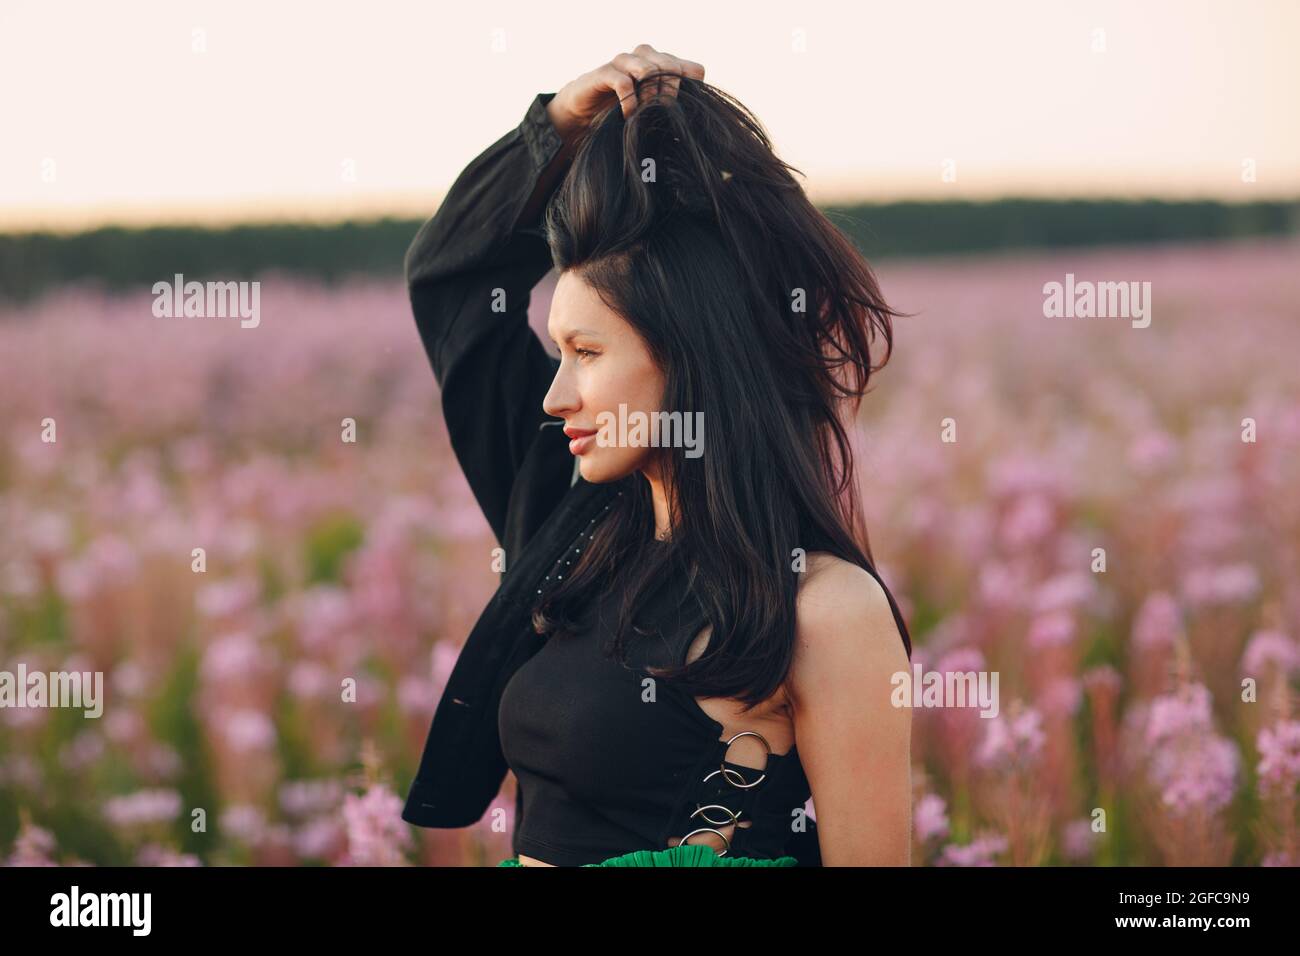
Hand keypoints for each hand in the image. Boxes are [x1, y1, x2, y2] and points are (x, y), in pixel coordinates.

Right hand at [546, 44, 705, 144]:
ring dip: (651, 95)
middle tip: (663, 115)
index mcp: (663, 66)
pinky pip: (622, 81)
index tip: (685, 113)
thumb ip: (671, 116)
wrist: (580, 115)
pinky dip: (629, 100)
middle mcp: (645, 58)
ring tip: (645, 114)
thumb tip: (694, 135)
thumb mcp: (651, 115)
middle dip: (671, 93)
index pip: (694, 70)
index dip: (694, 90)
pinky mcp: (604, 72)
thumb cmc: (621, 116)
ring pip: (649, 68)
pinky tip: (627, 116)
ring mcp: (624, 62)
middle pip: (673, 67)